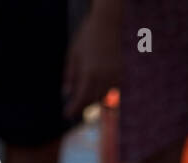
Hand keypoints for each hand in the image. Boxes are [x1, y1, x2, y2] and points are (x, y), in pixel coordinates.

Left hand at [62, 0, 121, 116]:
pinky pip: (112, 89)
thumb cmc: (86, 37)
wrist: (107, 24)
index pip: (81, 99)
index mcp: (89, 74)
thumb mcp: (73, 55)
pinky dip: (104, 92)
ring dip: (93, 100)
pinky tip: (97, 91)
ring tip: (84, 100)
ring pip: (103, 96)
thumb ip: (70, 75)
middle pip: (92, 100)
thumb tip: (67, 93)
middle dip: (82, 105)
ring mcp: (114, 75)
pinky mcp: (120, 73)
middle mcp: (103, 77)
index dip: (73, 109)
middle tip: (74, 109)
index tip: (67, 114)